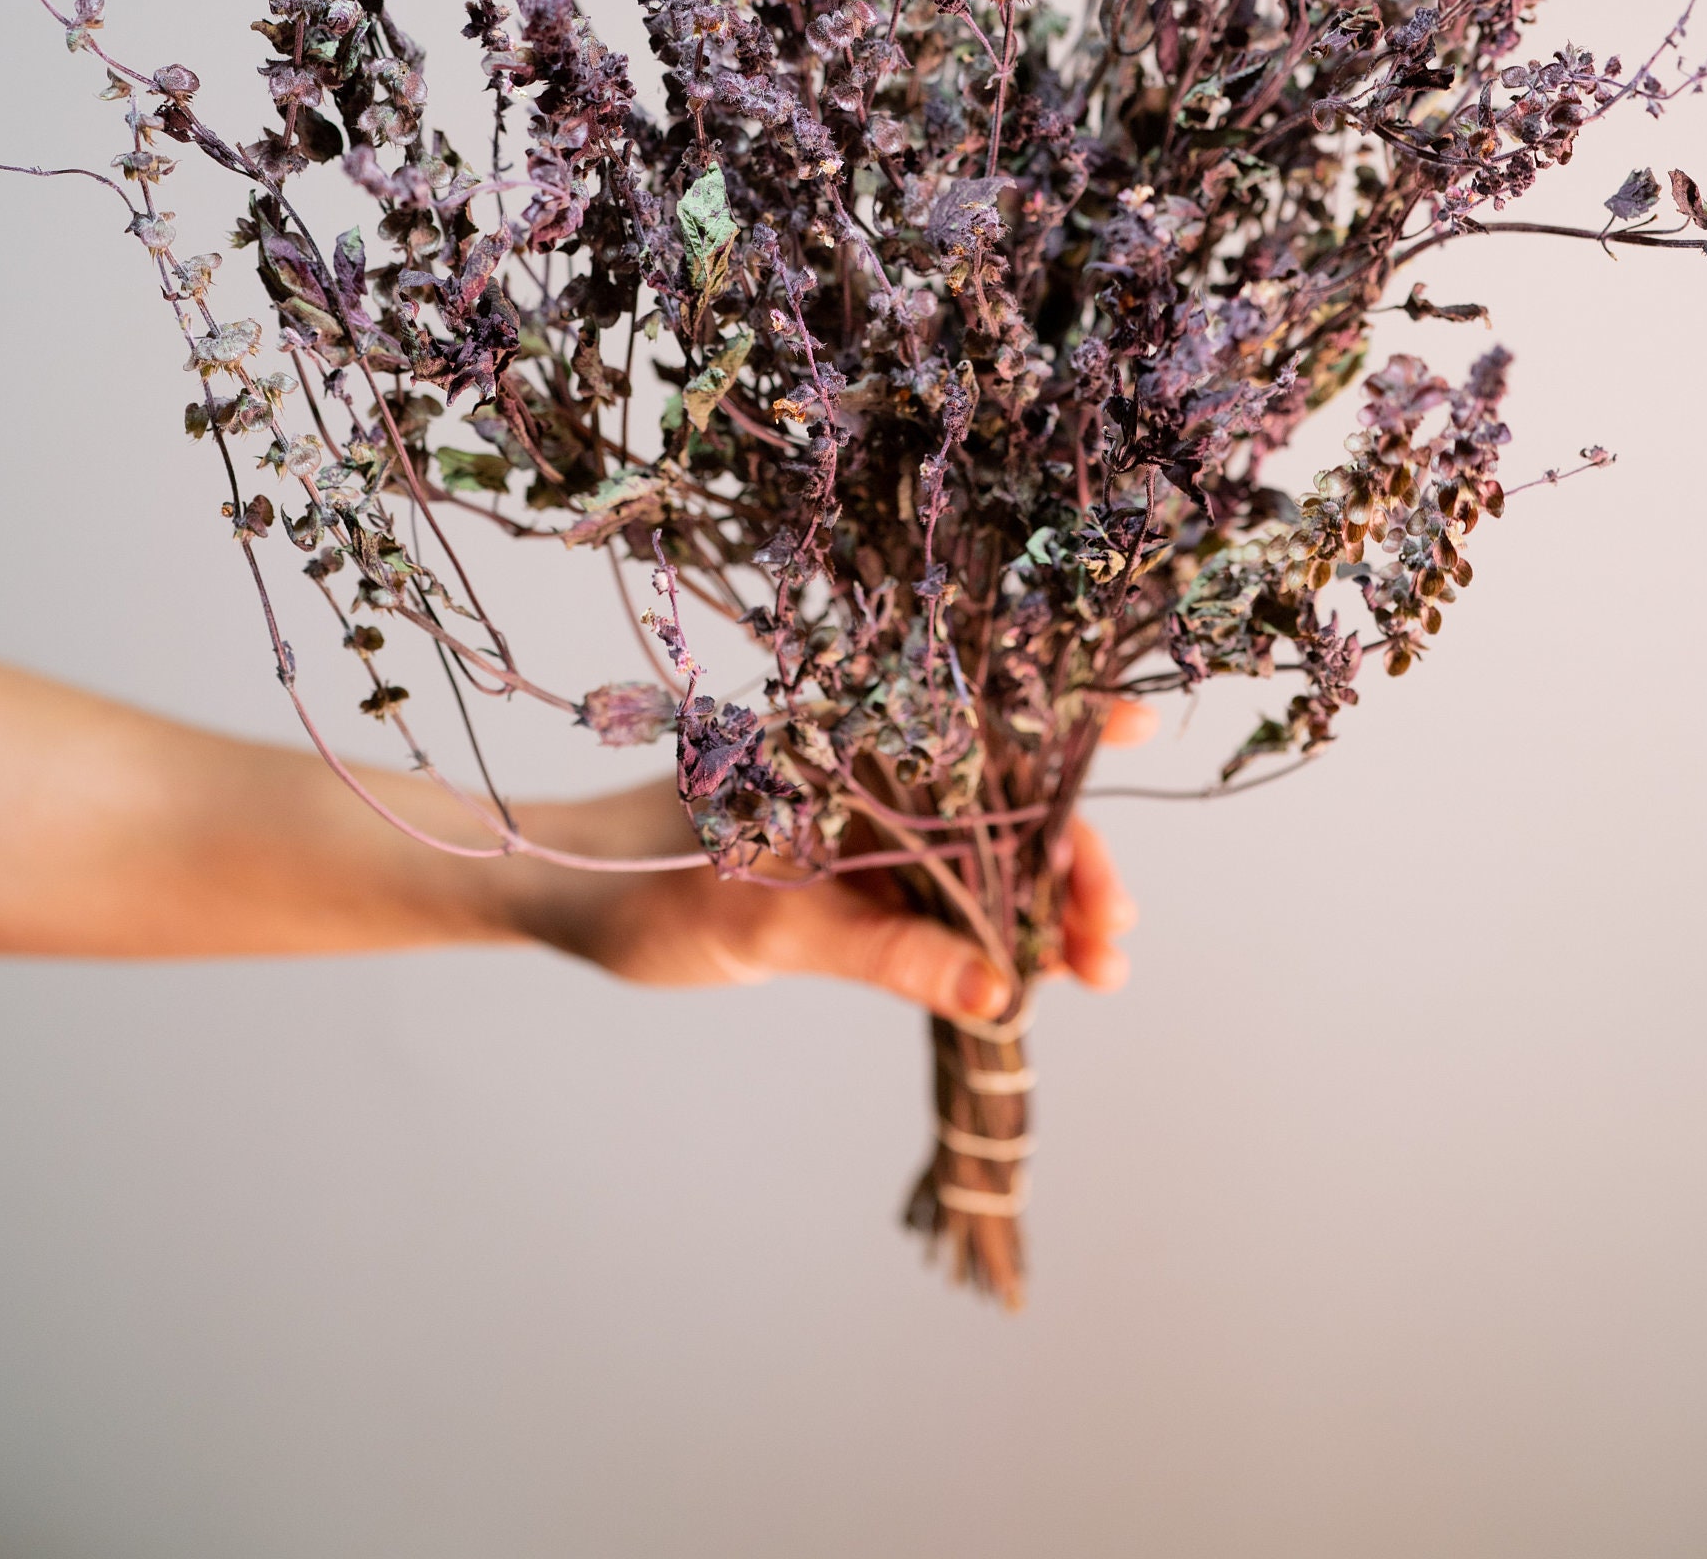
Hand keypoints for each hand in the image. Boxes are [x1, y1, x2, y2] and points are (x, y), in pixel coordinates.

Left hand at [508, 700, 1149, 1023]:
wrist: (571, 893)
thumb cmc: (646, 887)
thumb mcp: (768, 925)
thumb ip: (883, 953)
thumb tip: (997, 992)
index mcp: (851, 743)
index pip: (976, 716)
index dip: (1062, 714)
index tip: (1136, 723)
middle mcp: (871, 768)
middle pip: (1001, 797)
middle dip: (1071, 859)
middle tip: (1113, 939)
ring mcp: (869, 820)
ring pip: (984, 851)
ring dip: (1043, 904)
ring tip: (1097, 967)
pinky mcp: (859, 871)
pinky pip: (946, 892)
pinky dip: (993, 930)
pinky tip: (1033, 972)